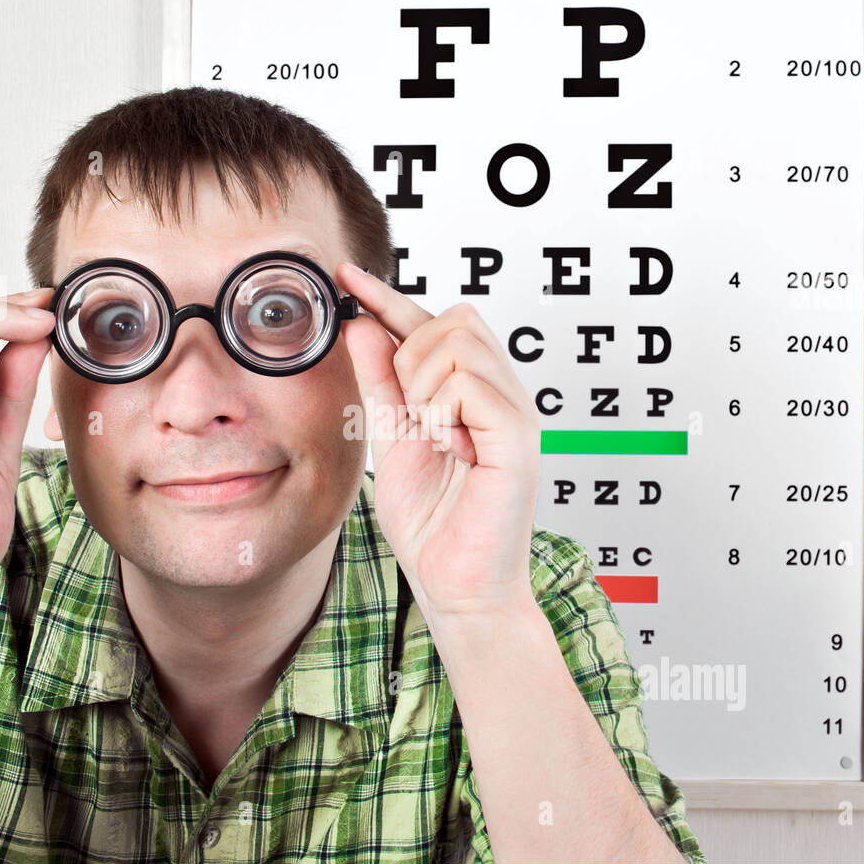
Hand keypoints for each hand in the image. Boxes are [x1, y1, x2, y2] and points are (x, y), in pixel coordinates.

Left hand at [338, 262, 540, 627]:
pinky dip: (442, 413)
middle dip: (411, 353)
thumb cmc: (434, 526)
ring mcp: (513, 413)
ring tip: (433, 436)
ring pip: (458, 345)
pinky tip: (449, 447)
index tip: (346, 275)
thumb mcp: (391, 442)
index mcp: (472, 394)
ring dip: (424, 388)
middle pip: (454, 318)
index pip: (432, 325)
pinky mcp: (518, 438)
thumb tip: (361, 326)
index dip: (387, 297)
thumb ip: (380, 386)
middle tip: (411, 412)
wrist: (456, 588)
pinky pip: (470, 384)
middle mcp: (499, 395)